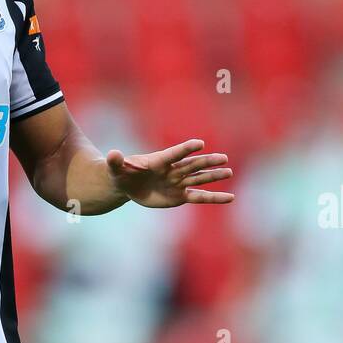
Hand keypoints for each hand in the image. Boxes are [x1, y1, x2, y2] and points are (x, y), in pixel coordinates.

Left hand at [106, 139, 233, 208]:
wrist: (128, 184)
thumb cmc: (121, 173)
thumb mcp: (115, 168)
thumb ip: (115, 161)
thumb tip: (111, 154)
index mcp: (159, 161)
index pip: (174, 154)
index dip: (185, 149)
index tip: (199, 144)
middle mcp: (173, 170)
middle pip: (192, 165)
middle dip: (206, 162)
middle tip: (223, 158)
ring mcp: (179, 182)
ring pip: (199, 179)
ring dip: (214, 176)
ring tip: (229, 171)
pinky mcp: (181, 195)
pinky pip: (200, 197)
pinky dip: (214, 198)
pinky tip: (230, 198)